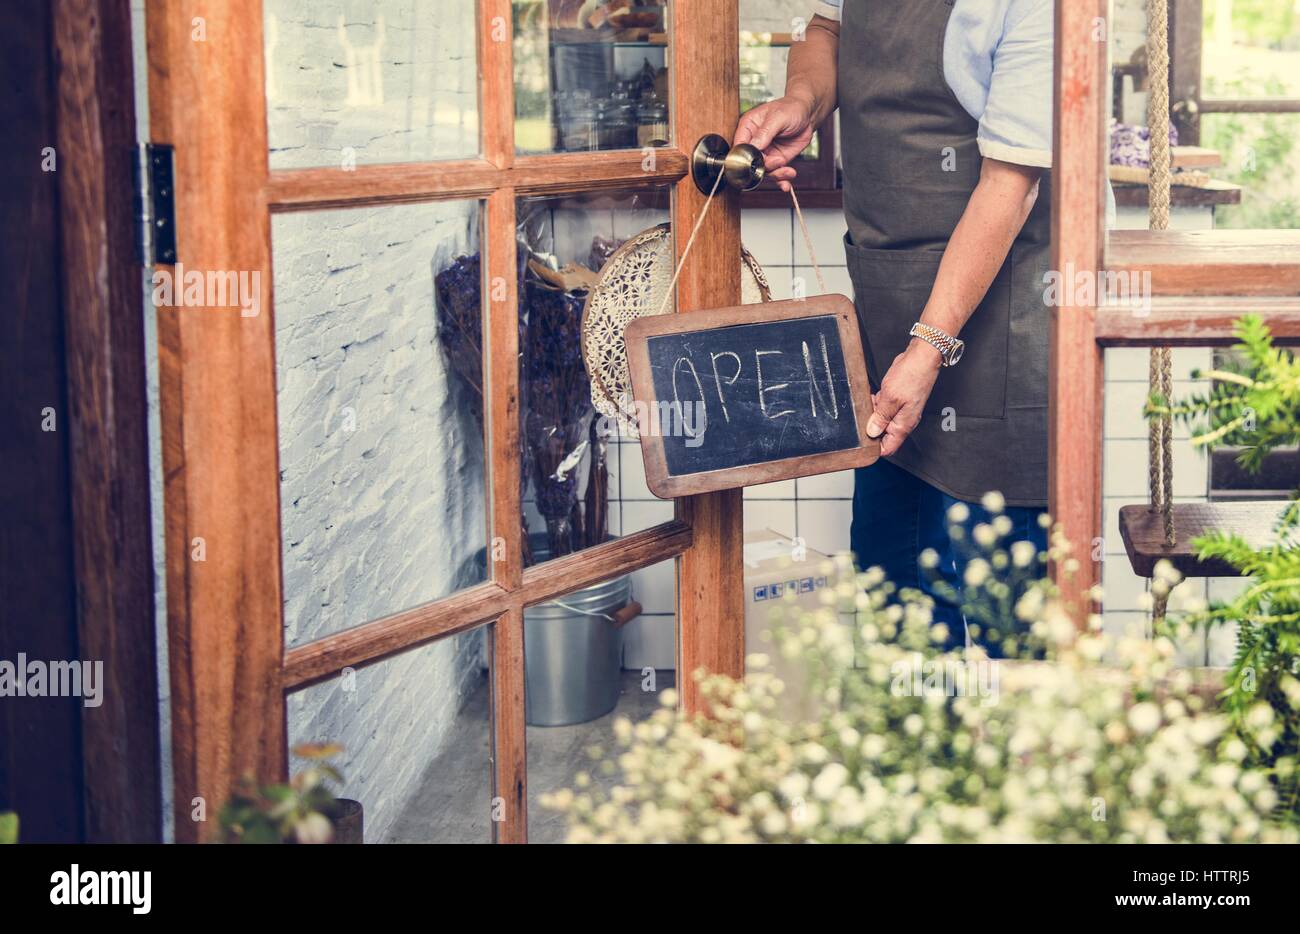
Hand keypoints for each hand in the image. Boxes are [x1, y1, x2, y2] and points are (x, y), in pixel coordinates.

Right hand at [734, 95, 815, 191]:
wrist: (808, 114)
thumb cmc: (791, 108)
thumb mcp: (778, 117)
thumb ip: (764, 132)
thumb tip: (753, 146)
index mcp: (748, 127)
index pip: (739, 146)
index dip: (745, 156)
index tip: (756, 161)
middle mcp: (755, 142)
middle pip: (750, 162)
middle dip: (764, 166)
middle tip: (778, 161)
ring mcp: (766, 153)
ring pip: (763, 171)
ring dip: (776, 174)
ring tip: (788, 170)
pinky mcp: (777, 160)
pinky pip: (775, 174)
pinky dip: (781, 180)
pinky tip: (786, 185)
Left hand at [866, 340, 942, 456]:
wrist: (921, 358)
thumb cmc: (911, 376)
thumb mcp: (890, 398)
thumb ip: (880, 417)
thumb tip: (872, 432)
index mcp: (903, 425)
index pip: (888, 448)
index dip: (875, 448)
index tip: (863, 440)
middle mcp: (904, 421)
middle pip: (883, 434)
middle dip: (872, 425)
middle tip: (867, 412)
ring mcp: (902, 411)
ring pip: (882, 420)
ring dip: (874, 412)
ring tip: (874, 399)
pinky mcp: (899, 401)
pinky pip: (885, 408)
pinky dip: (878, 403)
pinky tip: (877, 394)